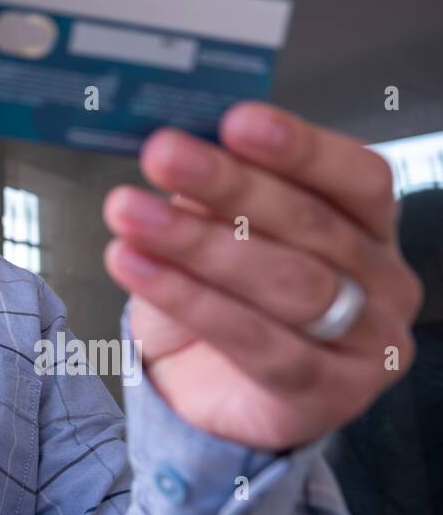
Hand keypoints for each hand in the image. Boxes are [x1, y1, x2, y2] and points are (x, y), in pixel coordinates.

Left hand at [102, 101, 422, 450]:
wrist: (210, 387)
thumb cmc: (223, 293)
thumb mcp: (216, 226)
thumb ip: (215, 188)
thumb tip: (177, 139)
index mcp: (367, 221)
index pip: (357, 173)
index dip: (300, 147)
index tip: (236, 120)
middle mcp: (382, 279)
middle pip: (311, 224)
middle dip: (228, 185)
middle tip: (163, 155)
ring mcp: (366, 342)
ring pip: (287, 283)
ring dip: (197, 242)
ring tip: (130, 213)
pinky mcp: (327, 393)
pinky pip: (256, 342)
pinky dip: (188, 299)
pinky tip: (137, 266)